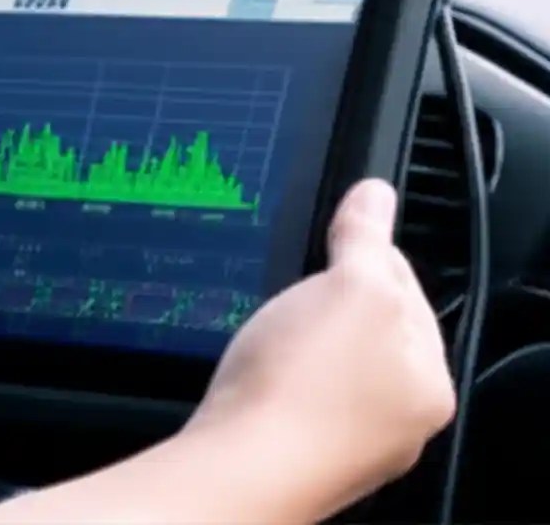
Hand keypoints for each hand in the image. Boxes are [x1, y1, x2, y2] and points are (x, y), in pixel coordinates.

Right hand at [188, 179, 455, 512]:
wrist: (237, 468)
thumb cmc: (302, 390)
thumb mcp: (350, 288)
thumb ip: (366, 239)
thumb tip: (375, 194)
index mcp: (426, 381)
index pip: (406, 290)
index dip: (368, 250)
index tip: (338, 230)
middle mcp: (392, 421)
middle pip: (362, 330)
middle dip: (325, 300)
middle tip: (294, 283)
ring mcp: (338, 441)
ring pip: (321, 364)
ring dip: (295, 338)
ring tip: (270, 326)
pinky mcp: (287, 451)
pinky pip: (286, 394)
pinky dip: (270, 373)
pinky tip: (252, 367)